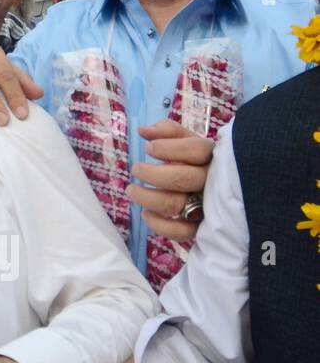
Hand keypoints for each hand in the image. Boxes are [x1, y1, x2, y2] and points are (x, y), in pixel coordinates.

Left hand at [127, 120, 212, 242]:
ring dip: (148, 198)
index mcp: (213, 158)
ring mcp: (209, 207)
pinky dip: (160, 225)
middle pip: (184, 178)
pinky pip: (182, 232)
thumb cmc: (201, 163)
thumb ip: (169, 131)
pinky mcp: (203, 228)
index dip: (168, 148)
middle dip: (153, 174)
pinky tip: (146, 215)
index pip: (196, 150)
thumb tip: (144, 130)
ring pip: (178, 204)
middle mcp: (214, 182)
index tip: (148, 148)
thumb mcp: (189, 142)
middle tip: (136, 169)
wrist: (231, 195)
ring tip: (131, 190)